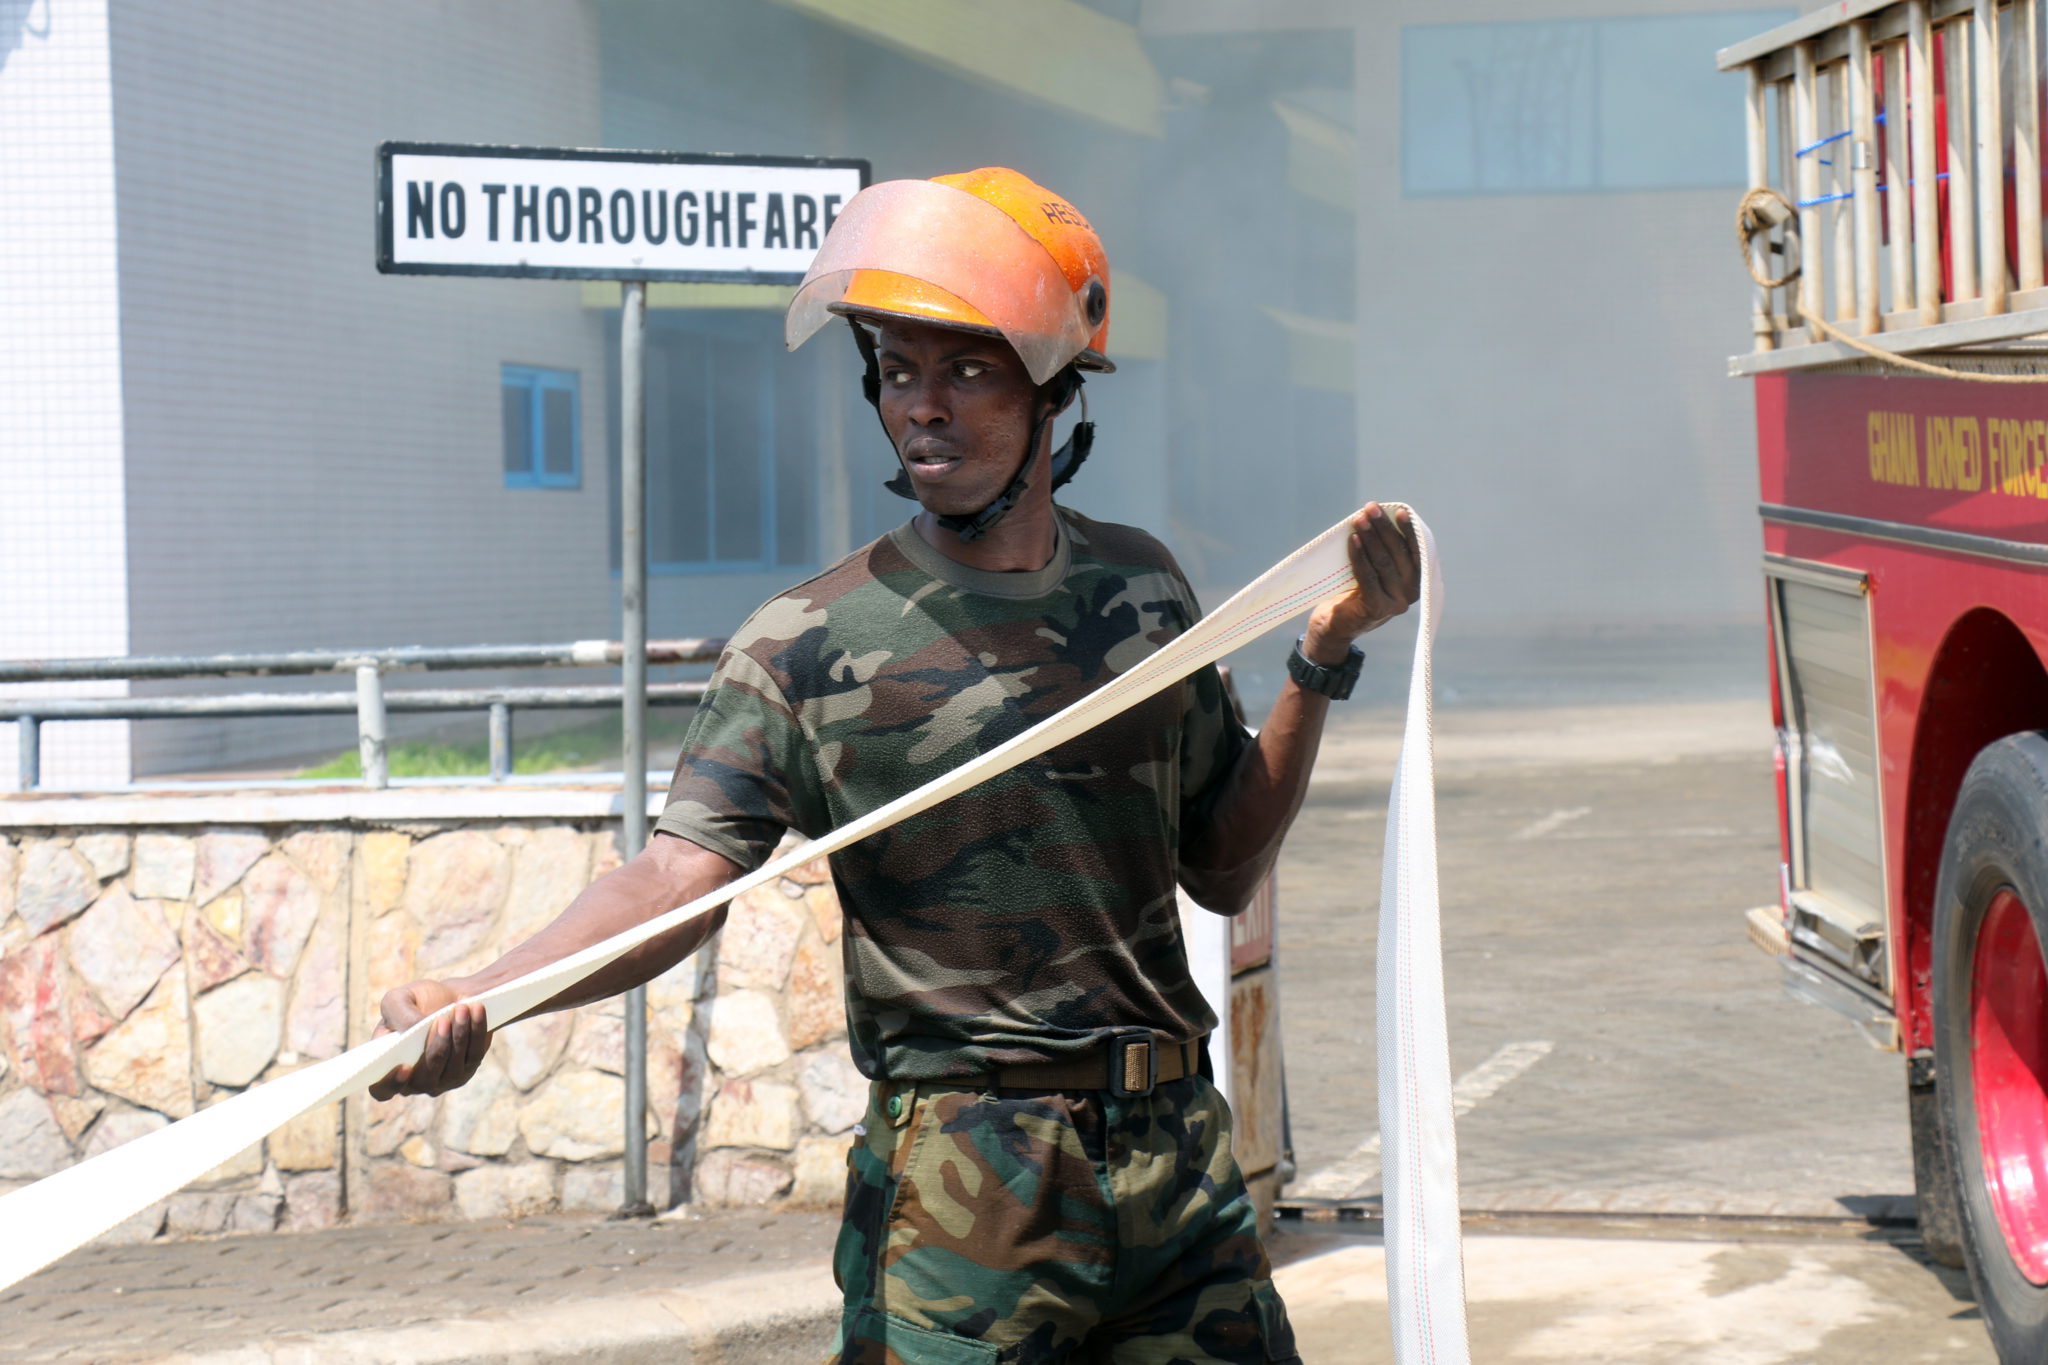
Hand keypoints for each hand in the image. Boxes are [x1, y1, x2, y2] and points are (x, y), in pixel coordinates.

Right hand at [367, 980, 491, 1098]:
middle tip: (443, 1020)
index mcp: (388, 1066)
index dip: (391, 1083)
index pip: (382, 1090)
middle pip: (425, 1078)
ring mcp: (442, 1080)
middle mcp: (414, 1081)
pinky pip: (474, 1055)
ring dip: (459, 1036)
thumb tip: (413, 1029)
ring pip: (452, 1068)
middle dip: (436, 1047)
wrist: (451, 998)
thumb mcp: (399, 999)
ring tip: (461, 1009)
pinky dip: (476, 1032)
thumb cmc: (418, 1001)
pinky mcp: (467, 1070)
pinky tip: (476, 1011)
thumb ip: (399, 1015)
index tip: (404, 1067)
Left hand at [1303, 502, 1420, 663]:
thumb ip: (1385, 552)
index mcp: (1417, 581)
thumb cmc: (1355, 591)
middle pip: (1398, 553)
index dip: (1409, 531)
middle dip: (1383, 528)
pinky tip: (1353, 539)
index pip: (1417, 551)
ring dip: (1370, 537)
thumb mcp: (1376, 570)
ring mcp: (1396, 602)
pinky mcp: (1377, 608)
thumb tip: (1377, 519)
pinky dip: (1360, 555)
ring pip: (1383, 562)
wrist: (1335, 626)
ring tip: (1359, 519)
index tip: (1399, 511)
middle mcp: (1411, 593)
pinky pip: (1368, 575)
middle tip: (1370, 508)